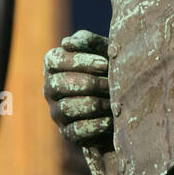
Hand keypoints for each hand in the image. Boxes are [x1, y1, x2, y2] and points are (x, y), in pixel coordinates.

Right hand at [43, 30, 112, 150]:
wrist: (123, 98)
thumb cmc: (110, 67)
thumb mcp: (103, 50)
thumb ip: (87, 41)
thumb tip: (67, 43)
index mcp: (54, 65)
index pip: (55, 61)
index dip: (80, 62)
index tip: (104, 64)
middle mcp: (50, 89)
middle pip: (58, 85)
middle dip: (89, 84)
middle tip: (111, 84)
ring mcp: (57, 112)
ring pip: (67, 108)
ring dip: (95, 104)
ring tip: (114, 101)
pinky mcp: (68, 132)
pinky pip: (76, 131)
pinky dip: (96, 125)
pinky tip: (112, 119)